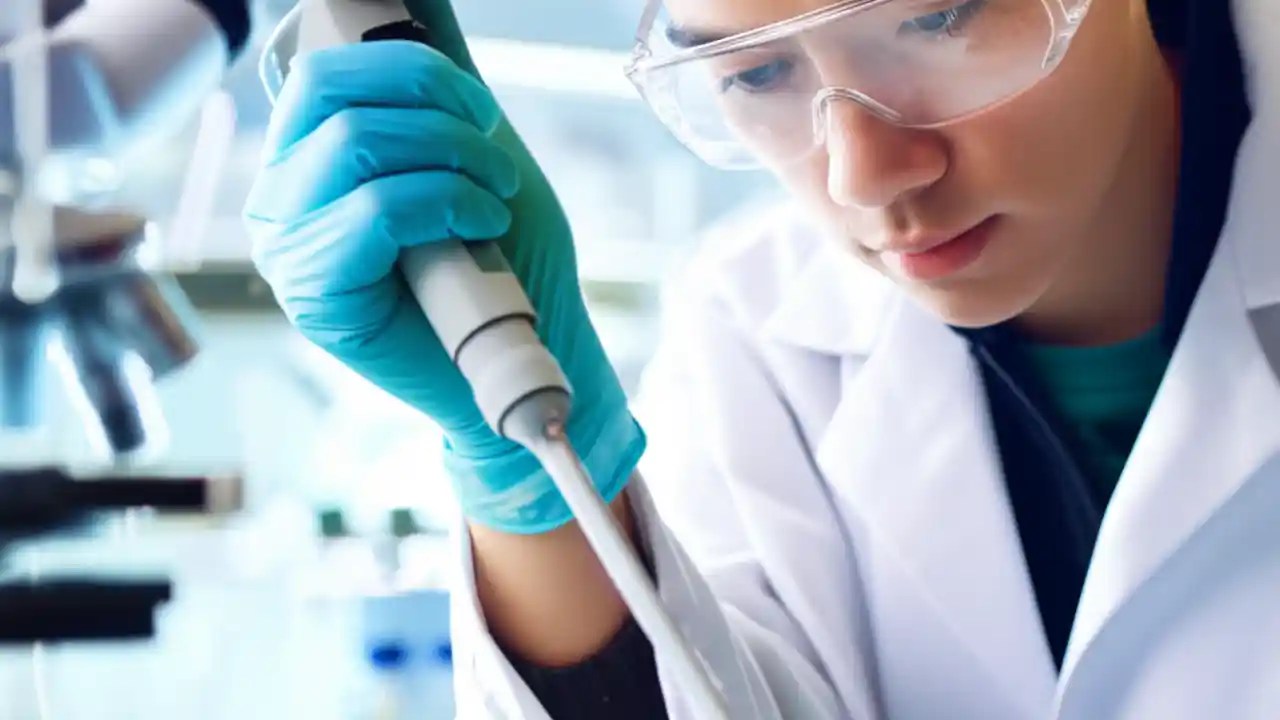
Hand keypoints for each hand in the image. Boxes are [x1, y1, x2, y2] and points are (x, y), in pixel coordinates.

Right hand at [244, 1, 643, 533]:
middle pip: (331, 92)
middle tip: (492, 147)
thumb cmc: (496, 259)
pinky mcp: (315, 296)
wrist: (523, 357)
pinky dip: (445, 206)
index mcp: (306, 157)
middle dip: (435, 104)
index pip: (321, 70)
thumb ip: (430, 90)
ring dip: (453, 159)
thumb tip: (418, 5)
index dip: (405, 67)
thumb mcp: (468, 156)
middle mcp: (280, 198)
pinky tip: (479, 231)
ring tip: (495, 198)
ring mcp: (289, 249)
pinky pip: (373, 211)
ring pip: (356, 145)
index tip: (476, 106)